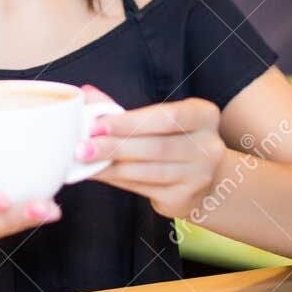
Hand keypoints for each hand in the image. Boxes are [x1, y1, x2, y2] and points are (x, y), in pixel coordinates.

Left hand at [76, 85, 225, 219]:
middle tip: (83, 147)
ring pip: (148, 171)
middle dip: (115, 146)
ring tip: (84, 161)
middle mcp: (208, 146)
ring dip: (111, 166)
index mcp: (204, 115)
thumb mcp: (158, 120)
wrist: (206, 179)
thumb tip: (87, 93)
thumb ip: (124, 109)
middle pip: (156, 146)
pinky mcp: (184, 198)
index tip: (97, 125)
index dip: (130, 122)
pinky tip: (98, 173)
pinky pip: (144, 188)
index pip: (167, 117)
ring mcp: (199, 175)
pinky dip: (117, 180)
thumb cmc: (174, 140)